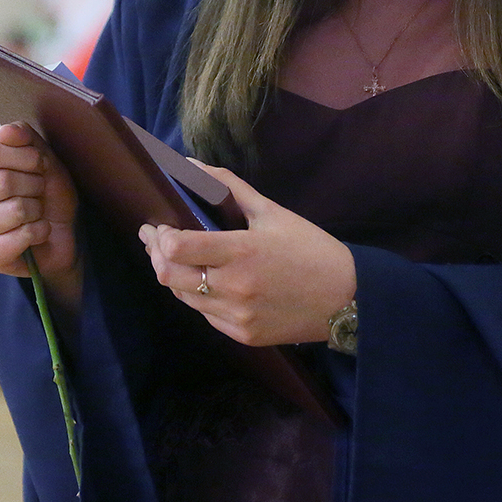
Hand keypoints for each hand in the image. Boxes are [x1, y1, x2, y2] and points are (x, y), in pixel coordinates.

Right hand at [0, 123, 80, 305]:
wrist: (58, 233)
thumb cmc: (44, 193)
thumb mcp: (41, 158)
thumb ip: (24, 137)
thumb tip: (4, 131)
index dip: (25, 156)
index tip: (39, 163)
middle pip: (2, 182)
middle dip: (34, 185)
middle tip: (39, 191)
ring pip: (14, 210)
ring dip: (38, 210)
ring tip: (36, 212)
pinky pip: (21, 236)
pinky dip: (39, 231)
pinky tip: (36, 232)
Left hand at [139, 163, 355, 346]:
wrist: (347, 298)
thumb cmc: (310, 248)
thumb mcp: (272, 212)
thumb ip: (229, 187)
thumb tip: (191, 166)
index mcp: (241, 252)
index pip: (178, 248)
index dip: (160, 237)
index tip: (159, 225)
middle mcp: (234, 288)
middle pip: (169, 277)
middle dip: (155, 255)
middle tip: (154, 239)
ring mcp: (237, 316)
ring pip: (184, 297)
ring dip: (174, 276)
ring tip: (175, 258)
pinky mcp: (243, 335)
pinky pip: (206, 315)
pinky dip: (199, 296)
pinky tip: (205, 281)